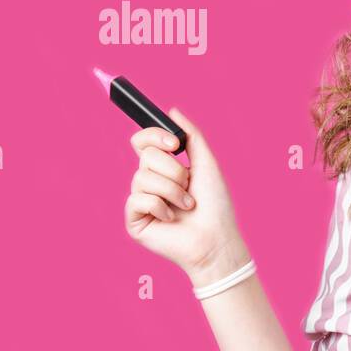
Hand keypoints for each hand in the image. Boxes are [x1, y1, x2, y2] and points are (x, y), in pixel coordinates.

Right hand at [123, 107, 247, 285]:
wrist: (217, 239)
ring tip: (186, 206)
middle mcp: (149, 182)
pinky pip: (137, 199)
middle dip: (174, 170)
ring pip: (142, 177)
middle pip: (145, 156)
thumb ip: (192, 136)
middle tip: (189, 186)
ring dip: (172, 191)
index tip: (174, 144)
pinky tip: (172, 219)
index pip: (143, 141)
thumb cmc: (216, 205)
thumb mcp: (206, 164)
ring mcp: (140, 201)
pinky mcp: (134, 220)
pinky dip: (161, 207)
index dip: (154, 136)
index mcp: (164, 168)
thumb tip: (172, 110)